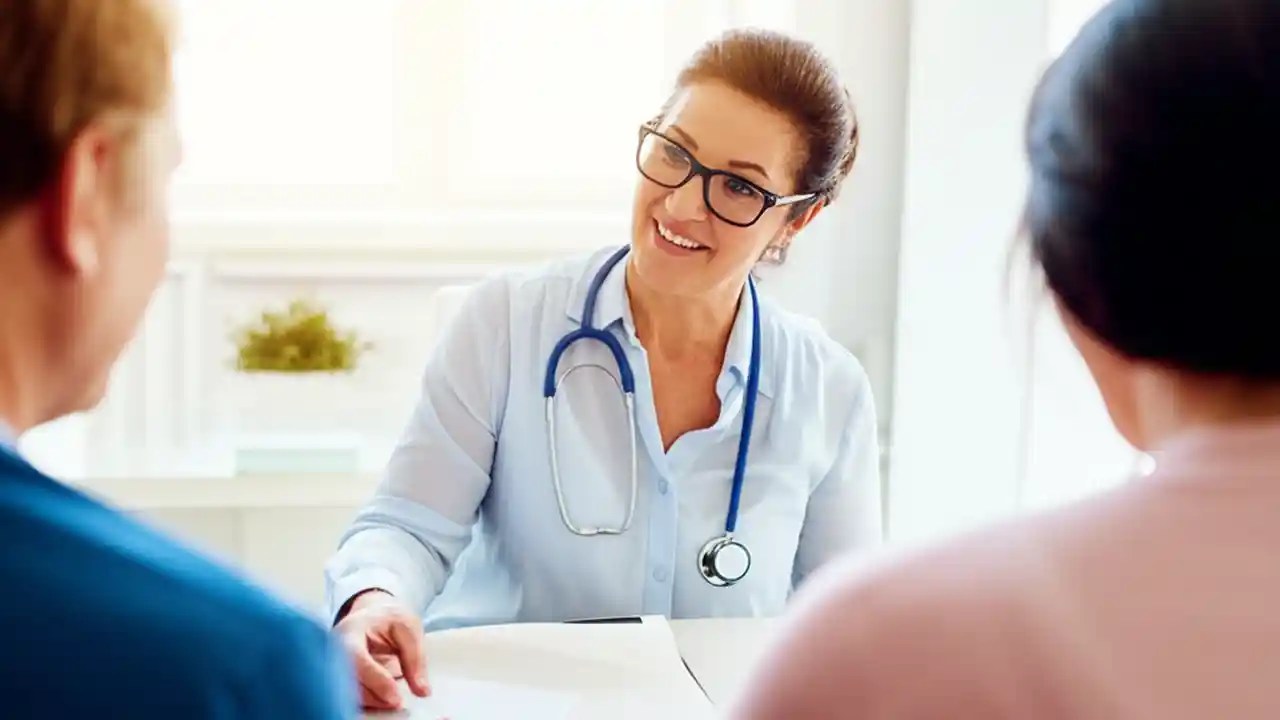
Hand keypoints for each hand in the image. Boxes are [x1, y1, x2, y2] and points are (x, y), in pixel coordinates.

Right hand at [334, 590, 429, 709]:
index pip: (356, 657)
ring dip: (371, 702)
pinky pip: (348, 697)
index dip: (375, 679)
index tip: (396, 696)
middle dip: (372, 696)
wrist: (375, 615)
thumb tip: (422, 690)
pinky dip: (368, 702)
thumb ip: (415, 659)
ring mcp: (333, 665)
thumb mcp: (409, 630)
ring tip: (394, 700)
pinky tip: (384, 700)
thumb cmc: (390, 619)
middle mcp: (334, 649)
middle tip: (397, 702)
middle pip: (345, 680)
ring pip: (345, 693)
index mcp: (351, 630)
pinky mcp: (338, 679)